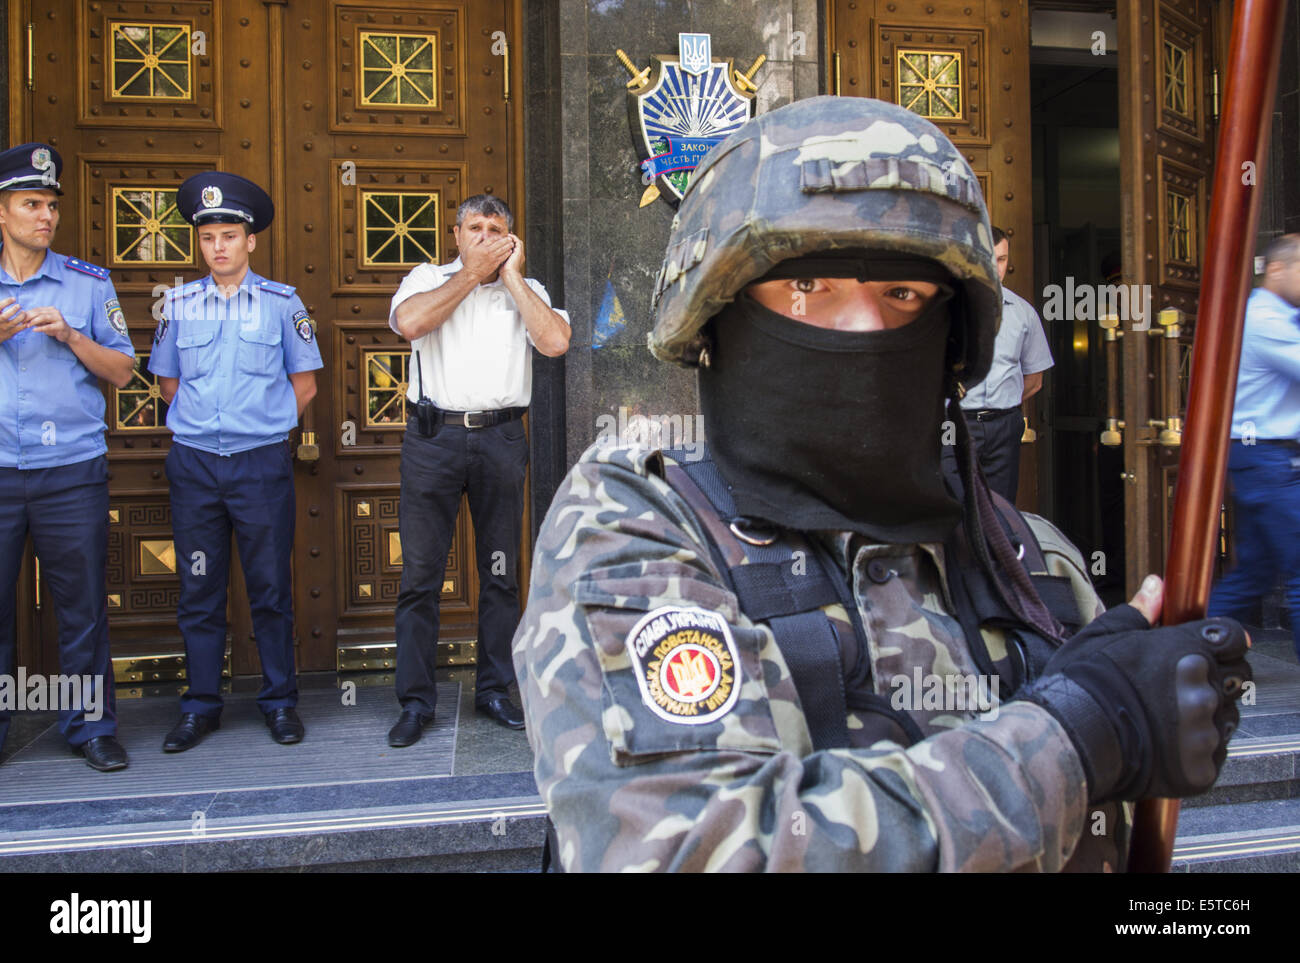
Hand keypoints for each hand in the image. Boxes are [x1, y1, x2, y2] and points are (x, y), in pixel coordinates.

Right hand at [0, 298, 25, 344]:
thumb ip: (1, 307)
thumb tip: (10, 299)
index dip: (6, 302)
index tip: (14, 298)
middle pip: (5, 316)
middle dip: (13, 310)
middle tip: (19, 305)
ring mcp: (4, 328)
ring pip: (14, 323)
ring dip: (20, 316)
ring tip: (23, 312)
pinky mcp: (10, 334)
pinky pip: (19, 329)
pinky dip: (24, 324)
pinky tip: (26, 319)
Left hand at [24, 306, 75, 343]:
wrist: (67, 334)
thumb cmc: (54, 328)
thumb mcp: (44, 322)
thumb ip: (36, 319)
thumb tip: (23, 315)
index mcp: (51, 309)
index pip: (37, 310)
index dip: (28, 313)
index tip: (20, 318)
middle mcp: (55, 312)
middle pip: (39, 313)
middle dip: (29, 317)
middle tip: (22, 322)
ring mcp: (59, 318)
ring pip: (43, 317)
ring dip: (33, 322)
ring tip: (27, 326)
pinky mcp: (61, 326)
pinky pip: (48, 326)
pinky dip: (40, 328)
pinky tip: (34, 330)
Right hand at [460, 231, 513, 281]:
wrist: (472, 273)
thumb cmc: (470, 260)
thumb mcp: (469, 248)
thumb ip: (475, 240)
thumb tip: (482, 234)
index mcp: (482, 247)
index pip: (492, 239)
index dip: (498, 237)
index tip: (501, 236)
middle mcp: (489, 252)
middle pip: (499, 244)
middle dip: (505, 240)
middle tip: (510, 239)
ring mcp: (493, 258)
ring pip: (502, 250)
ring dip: (508, 246)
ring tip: (511, 244)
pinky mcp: (495, 264)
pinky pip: (503, 257)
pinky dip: (507, 254)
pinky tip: (509, 252)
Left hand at [501, 233, 524, 277]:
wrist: (509, 274)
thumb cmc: (505, 272)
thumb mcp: (502, 263)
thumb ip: (501, 258)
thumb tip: (494, 256)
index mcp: (516, 258)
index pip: (514, 249)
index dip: (509, 244)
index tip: (503, 241)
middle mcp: (519, 255)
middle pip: (517, 244)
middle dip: (511, 240)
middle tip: (505, 236)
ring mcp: (520, 253)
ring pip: (518, 242)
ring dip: (512, 238)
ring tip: (507, 235)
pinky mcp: (519, 251)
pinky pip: (518, 242)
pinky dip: (514, 238)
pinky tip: (509, 236)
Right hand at [1019, 573, 1251, 803]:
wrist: (1071, 736)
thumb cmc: (1083, 686)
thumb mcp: (1104, 636)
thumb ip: (1140, 610)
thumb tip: (1157, 585)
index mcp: (1188, 651)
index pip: (1233, 638)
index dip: (1221, 644)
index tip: (1209, 651)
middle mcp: (1204, 688)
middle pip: (1234, 678)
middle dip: (1213, 680)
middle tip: (1176, 689)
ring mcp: (1204, 730)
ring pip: (1225, 718)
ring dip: (1205, 716)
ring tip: (1164, 719)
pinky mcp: (1201, 766)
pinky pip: (1212, 754)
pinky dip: (1195, 751)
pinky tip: (1164, 744)